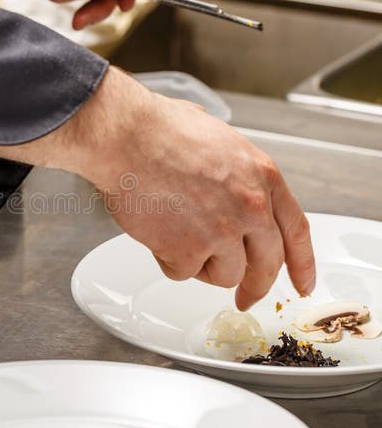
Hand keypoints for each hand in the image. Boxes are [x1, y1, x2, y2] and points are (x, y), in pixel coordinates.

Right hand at [78, 71, 315, 310]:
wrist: (126, 137)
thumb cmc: (161, 130)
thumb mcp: (222, 143)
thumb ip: (239, 176)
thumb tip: (233, 189)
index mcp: (263, 178)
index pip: (296, 231)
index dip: (302, 263)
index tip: (301, 283)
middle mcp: (251, 208)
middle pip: (267, 264)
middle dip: (255, 285)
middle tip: (245, 296)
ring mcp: (221, 233)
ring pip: (227, 275)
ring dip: (204, 266)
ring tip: (180, 236)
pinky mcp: (188, 252)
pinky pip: (185, 273)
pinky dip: (169, 260)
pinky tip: (158, 233)